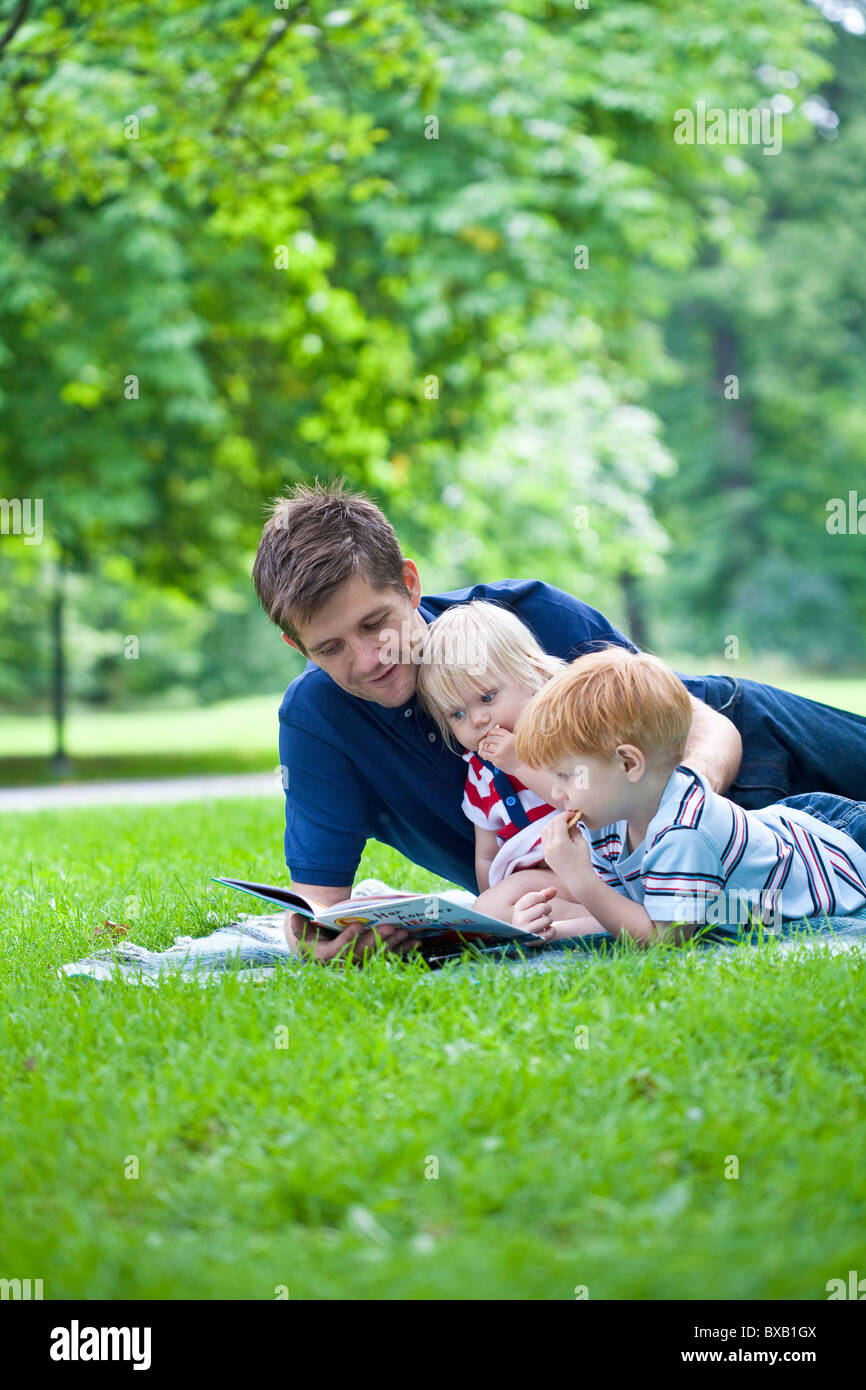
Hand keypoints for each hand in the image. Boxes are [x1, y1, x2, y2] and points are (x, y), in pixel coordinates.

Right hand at [286, 912, 419, 966]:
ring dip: (392, 944)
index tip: (357, 926)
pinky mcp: (374, 961)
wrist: (323, 949)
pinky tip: (415, 941)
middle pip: (362, 953)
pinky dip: (403, 949)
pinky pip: (390, 956)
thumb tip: (297, 916)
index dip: (348, 939)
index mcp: (326, 957)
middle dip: (376, 939)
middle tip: (388, 926)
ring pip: (378, 955)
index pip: (337, 950)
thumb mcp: (303, 931)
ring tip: (402, 931)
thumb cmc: (314, 936)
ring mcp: (361, 963)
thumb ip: (300, 925)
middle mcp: (345, 964)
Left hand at [478, 724, 518, 774]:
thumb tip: (491, 734)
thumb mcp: (515, 743)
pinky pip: (485, 753)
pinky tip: (480, 752)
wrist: (522, 768)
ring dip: (483, 747)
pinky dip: (481, 752)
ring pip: (486, 746)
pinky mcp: (496, 758)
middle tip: (484, 742)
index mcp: (510, 737)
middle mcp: (505, 742)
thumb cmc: (518, 756)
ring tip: (483, 748)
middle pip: (490, 738)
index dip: (490, 732)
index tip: (488, 735)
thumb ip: (506, 738)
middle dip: (486, 740)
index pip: (496, 731)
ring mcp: (500, 750)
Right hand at [512, 885, 556, 937]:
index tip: (542, 899)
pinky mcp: (533, 942)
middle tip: (545, 911)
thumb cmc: (531, 915)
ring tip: (543, 921)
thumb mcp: (534, 904)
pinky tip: (546, 929)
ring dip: (549, 919)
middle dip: (548, 908)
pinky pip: (551, 932)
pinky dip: (552, 930)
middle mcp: (519, 920)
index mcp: (518, 908)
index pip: (533, 897)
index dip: (542, 897)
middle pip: (542, 908)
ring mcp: (526, 931)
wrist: (525, 935)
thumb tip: (554, 890)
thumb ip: (544, 895)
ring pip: (547, 920)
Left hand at [540, 812, 591, 885]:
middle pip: (550, 825)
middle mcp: (550, 846)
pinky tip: (558, 834)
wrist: (578, 880)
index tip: (572, 814)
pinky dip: (550, 834)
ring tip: (562, 824)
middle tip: (567, 818)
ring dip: (552, 825)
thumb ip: (574, 830)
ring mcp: (546, 852)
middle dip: (558, 818)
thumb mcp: (582, 843)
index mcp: (560, 842)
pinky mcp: (546, 857)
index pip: (559, 821)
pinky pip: (544, 840)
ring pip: (544, 831)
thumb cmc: (584, 861)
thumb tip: (571, 821)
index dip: (565, 815)